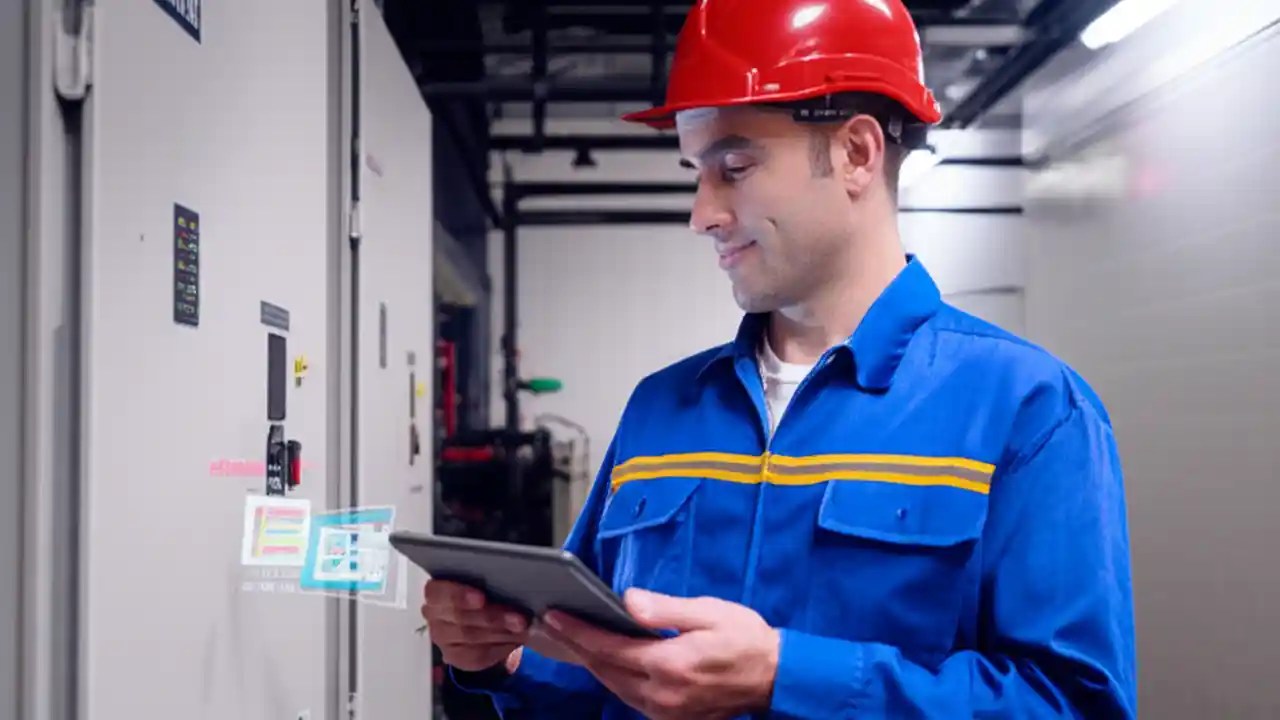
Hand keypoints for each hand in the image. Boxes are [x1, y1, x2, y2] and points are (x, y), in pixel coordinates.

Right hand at [421, 580, 528, 671]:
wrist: (480, 621)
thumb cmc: (483, 594)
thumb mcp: (486, 584)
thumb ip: (493, 582)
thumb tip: (518, 583)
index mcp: (436, 591)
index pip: (438, 593)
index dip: (459, 596)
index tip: (482, 598)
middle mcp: (434, 615)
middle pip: (459, 617)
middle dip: (493, 617)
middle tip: (519, 619)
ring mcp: (442, 638)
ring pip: (470, 637)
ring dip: (500, 633)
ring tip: (522, 628)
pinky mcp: (454, 657)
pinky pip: (477, 655)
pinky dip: (500, 647)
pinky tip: (515, 640)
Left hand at [539, 588, 780, 719]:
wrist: (775, 677)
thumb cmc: (745, 638)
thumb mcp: (710, 612)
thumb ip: (666, 609)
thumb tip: (628, 600)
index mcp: (670, 665)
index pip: (609, 648)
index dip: (578, 630)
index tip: (554, 614)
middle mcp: (663, 694)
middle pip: (604, 670)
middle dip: (576, 645)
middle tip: (551, 622)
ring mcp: (665, 711)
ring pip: (614, 685)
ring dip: (591, 662)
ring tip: (571, 637)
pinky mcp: (671, 717)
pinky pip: (630, 696)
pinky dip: (613, 676)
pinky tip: (605, 659)